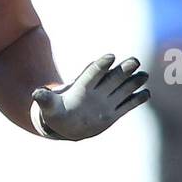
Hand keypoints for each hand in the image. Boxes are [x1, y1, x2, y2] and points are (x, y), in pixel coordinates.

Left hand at [31, 54, 149, 140]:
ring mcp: (107, 100)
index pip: (93, 72)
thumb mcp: (48, 107)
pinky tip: (145, 94)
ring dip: (134, 81)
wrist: (66, 124)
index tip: (110, 57)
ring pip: (124, 88)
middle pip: (113, 76)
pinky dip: (137, 99)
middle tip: (134, 62)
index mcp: (83, 86)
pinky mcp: (114, 112)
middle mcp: (98, 90)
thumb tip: (36, 93)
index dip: (101, 64)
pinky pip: (129, 104)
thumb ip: (45, 99)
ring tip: (143, 76)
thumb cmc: (56, 112)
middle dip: (123, 69)